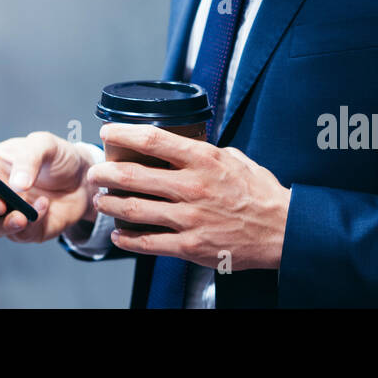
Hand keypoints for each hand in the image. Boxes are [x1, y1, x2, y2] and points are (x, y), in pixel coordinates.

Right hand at [0, 132, 99, 243]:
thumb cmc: (55, 157)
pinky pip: (19, 233)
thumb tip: (16, 184)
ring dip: (4, 222)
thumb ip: (29, 157)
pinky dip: (31, 222)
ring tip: (23, 214)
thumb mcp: (44, 144)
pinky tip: (44, 207)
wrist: (85, 179)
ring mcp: (4, 213)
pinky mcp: (25, 230)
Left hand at [89, 123, 290, 270]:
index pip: (152, 139)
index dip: (122, 134)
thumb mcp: (233, 158)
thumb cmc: (259, 192)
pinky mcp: (190, 246)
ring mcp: (190, 218)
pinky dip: (127, 239)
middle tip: (95, 172)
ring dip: (110, 204)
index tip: (107, 132)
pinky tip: (119, 234)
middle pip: (133, 175)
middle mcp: (192, 186)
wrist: (282, 230)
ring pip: (134, 210)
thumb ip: (203, 152)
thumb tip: (178, 147)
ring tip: (100, 200)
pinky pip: (148, 243)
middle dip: (105, 172)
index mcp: (203, 159)